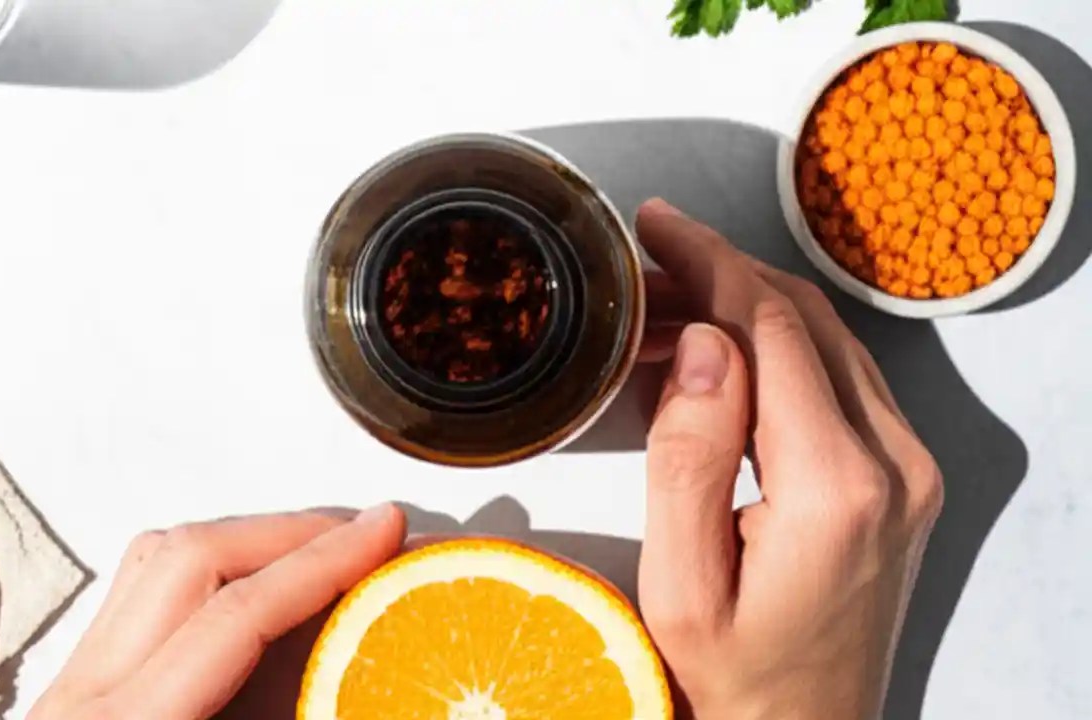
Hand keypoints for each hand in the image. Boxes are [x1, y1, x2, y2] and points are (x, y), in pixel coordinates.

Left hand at [29, 505, 405, 719]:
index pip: (234, 615)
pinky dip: (217, 568)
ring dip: (251, 541)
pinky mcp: (82, 681)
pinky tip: (266, 586)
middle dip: (291, 534)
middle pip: (188, 558)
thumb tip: (374, 685)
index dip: (321, 564)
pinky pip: (147, 589)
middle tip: (367, 535)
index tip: (385, 530)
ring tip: (324, 550)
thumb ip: (304, 705)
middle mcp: (86, 694)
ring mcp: (74, 681)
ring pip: (158, 559)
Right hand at [634, 199, 942, 718]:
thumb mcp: (681, 583)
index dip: (708, 260)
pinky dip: (780, 346)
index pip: (772, 327)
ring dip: (750, 304)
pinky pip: (842, 377)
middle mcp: (894, 465)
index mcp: (837, 487)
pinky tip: (722, 351)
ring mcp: (909, 469)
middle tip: (649, 260)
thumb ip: (689, 456)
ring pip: (828, 339)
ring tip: (670, 300)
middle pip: (806, 318)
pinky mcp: (903, 478)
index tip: (656, 226)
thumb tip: (704, 341)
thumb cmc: (734, 678)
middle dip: (722, 271)